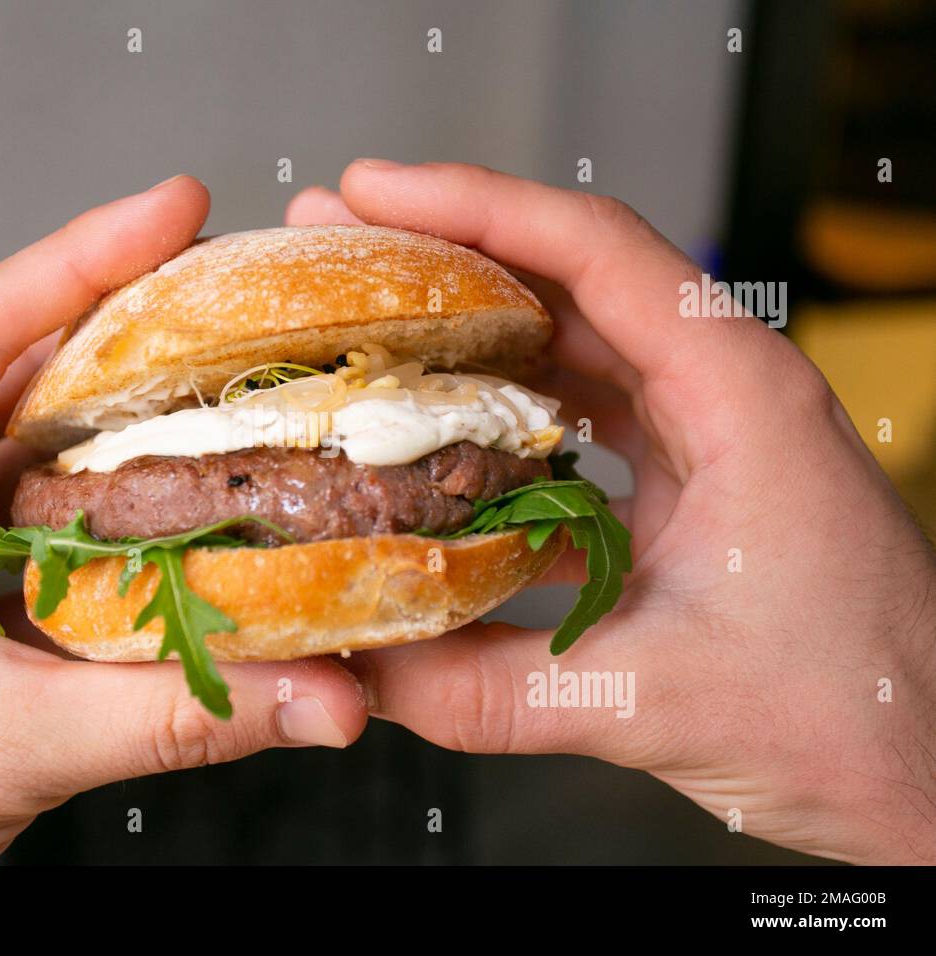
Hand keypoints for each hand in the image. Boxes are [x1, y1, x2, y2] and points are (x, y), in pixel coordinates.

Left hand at [0, 176, 365, 863]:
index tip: (172, 207)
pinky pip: (39, 508)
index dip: (83, 257)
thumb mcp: (6, 744)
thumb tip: (319, 697)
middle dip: (124, 325)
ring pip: (30, 437)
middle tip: (225, 286)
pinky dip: (110, 499)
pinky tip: (176, 496)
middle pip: (12, 364)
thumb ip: (177, 715)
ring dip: (124, 415)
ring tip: (221, 378)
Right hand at [288, 160, 935, 863]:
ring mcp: (714, 439)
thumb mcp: (651, 703)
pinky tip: (444, 446)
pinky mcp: (697, 487)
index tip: (373, 190)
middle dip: (447, 256)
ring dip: (474, 339)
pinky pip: (586, 425)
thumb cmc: (859, 719)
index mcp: (741, 397)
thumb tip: (360, 674)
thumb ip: (487, 692)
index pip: (594, 250)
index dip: (471, 206)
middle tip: (341, 247)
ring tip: (373, 332)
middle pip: (572, 280)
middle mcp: (728, 395)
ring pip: (576, 349)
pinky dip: (508, 423)